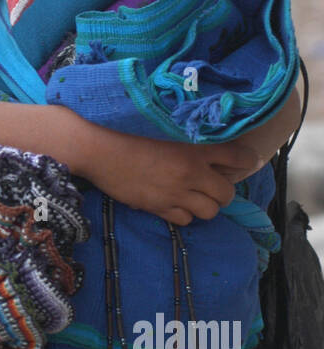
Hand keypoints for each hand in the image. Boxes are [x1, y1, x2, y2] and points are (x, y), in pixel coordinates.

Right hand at [82, 124, 261, 224]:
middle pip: (227, 193)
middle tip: (212, 183)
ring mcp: (175, 193)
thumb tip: (210, 149)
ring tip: (194, 196)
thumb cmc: (128, 131)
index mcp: (194, 148)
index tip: (245, 160)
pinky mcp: (158, 207)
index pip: (238, 157)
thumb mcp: (166, 128)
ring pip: (210, 212)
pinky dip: (184, 214)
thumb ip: (190, 138)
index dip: (247, 160)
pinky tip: (174, 202)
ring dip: (206, 205)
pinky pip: (185, 220)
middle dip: (223, 191)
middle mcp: (190, 173)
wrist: (99, 149)